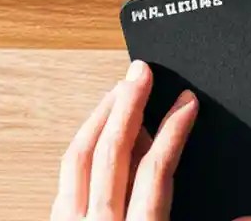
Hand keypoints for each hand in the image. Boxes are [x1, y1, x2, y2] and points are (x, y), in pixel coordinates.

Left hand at [52, 59, 250, 220]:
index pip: (155, 171)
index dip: (173, 131)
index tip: (186, 102)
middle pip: (111, 152)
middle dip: (128, 105)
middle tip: (141, 71)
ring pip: (78, 159)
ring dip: (98, 119)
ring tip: (116, 92)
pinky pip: (64, 179)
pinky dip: (80, 150)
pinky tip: (91, 141)